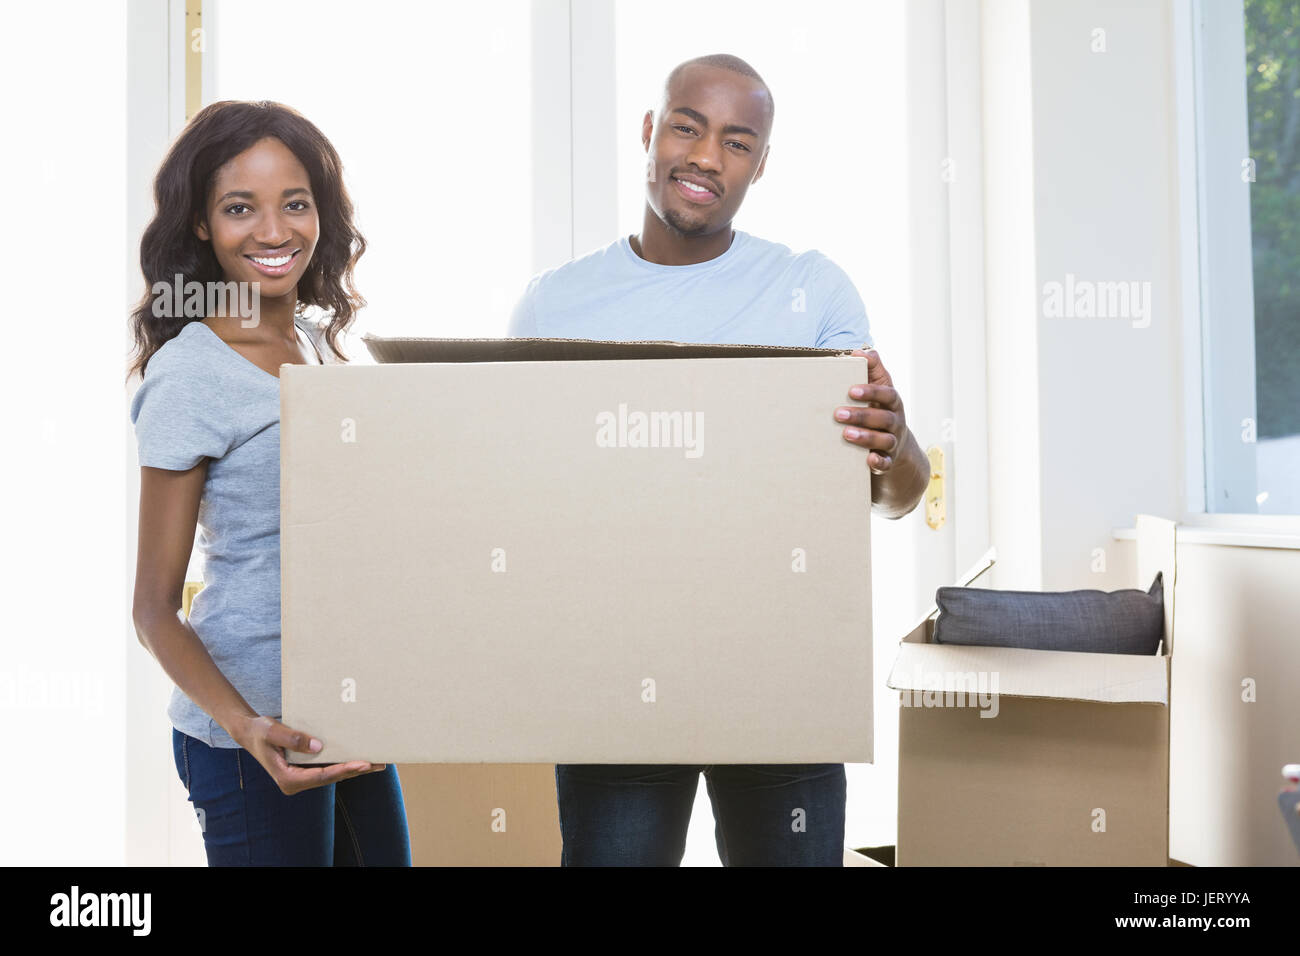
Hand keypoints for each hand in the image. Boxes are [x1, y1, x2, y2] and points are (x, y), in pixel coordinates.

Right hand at [231, 715, 385, 795]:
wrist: (249, 732)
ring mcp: (301, 777)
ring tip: (378, 763)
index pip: (321, 776)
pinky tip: (360, 759)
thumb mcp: (272, 731)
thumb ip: (293, 738)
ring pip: (332, 774)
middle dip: (355, 771)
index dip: (343, 770)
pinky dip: (343, 763)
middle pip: (331, 777)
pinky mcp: (305, 770)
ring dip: (353, 769)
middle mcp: (296, 782)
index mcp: (287, 779)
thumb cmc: (259, 731)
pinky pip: (327, 767)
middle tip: (380, 764)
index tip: (362, 764)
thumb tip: (318, 746)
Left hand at [835, 348, 906, 475]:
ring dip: (866, 437)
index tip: (851, 390)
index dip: (871, 392)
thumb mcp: (880, 389)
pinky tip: (868, 460)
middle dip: (862, 415)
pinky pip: (886, 463)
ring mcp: (893, 442)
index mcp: (892, 403)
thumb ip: (872, 369)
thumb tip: (859, 351)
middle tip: (837, 413)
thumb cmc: (880, 409)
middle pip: (884, 418)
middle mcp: (896, 421)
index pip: (887, 394)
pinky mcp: (888, 460)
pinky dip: (879, 462)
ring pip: (885, 440)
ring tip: (846, 434)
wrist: (897, 445)